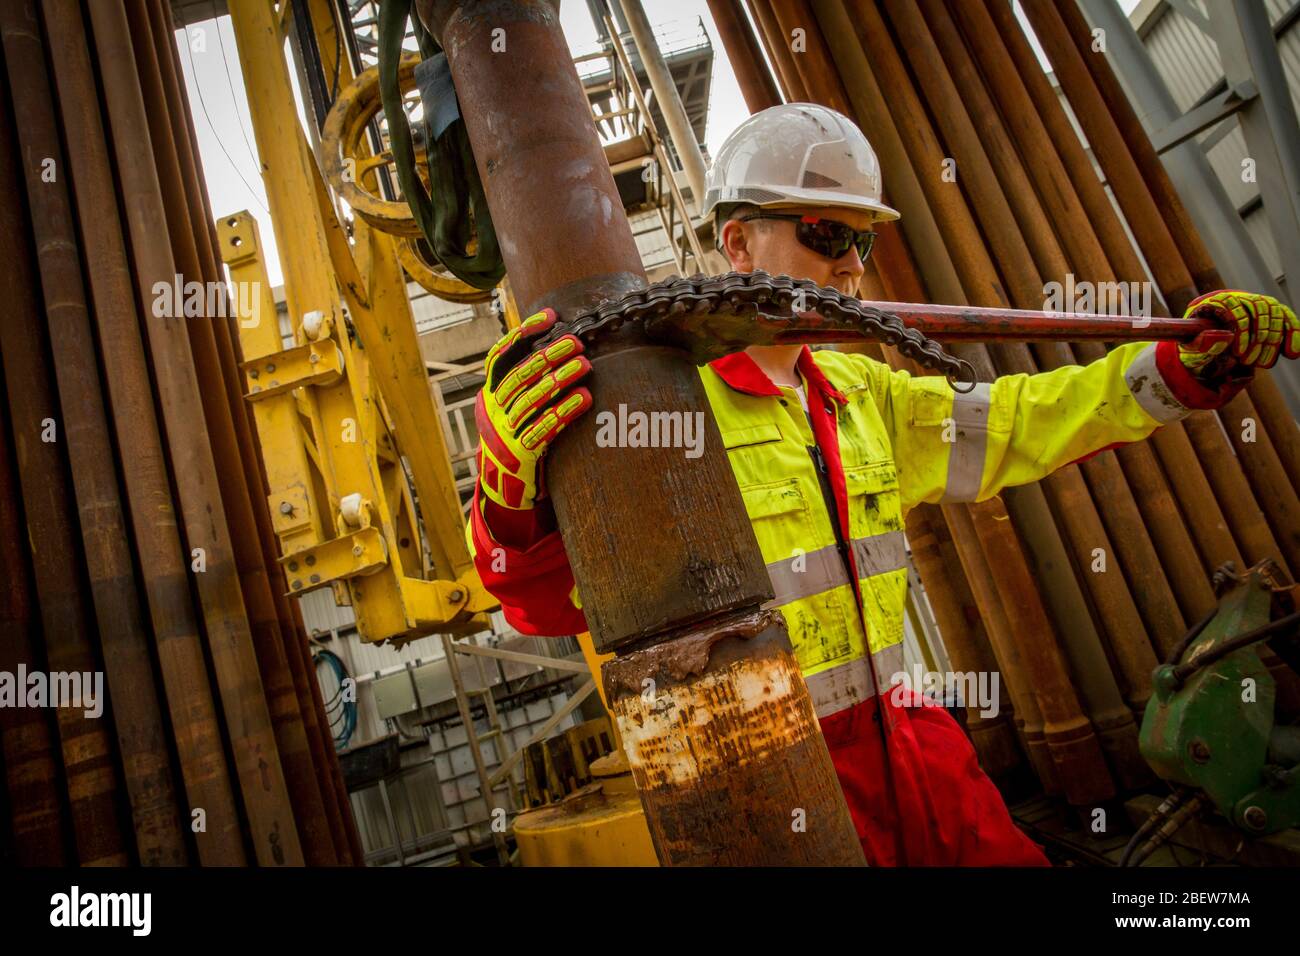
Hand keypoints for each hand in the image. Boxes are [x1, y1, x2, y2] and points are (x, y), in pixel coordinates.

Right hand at [475, 308, 591, 509]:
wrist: (505, 483)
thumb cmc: (518, 433)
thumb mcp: (512, 405)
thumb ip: (526, 379)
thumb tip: (557, 338)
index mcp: (490, 393)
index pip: (500, 356)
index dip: (523, 335)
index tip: (549, 318)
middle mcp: (493, 410)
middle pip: (520, 376)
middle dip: (548, 356)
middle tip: (576, 343)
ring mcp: (505, 432)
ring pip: (532, 400)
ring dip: (560, 380)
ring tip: (585, 365)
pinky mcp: (521, 453)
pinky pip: (544, 428)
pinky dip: (565, 412)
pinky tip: (585, 398)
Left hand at [1180, 289, 1298, 375]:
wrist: (1205, 346)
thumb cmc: (1196, 347)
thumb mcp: (1190, 348)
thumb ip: (1201, 344)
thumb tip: (1225, 336)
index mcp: (1215, 302)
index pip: (1234, 307)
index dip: (1240, 331)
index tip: (1238, 353)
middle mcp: (1238, 297)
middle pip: (1257, 310)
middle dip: (1257, 339)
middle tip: (1249, 362)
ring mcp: (1255, 303)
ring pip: (1274, 313)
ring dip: (1274, 340)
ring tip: (1265, 364)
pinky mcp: (1270, 312)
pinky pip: (1285, 318)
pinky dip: (1292, 333)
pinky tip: (1293, 353)